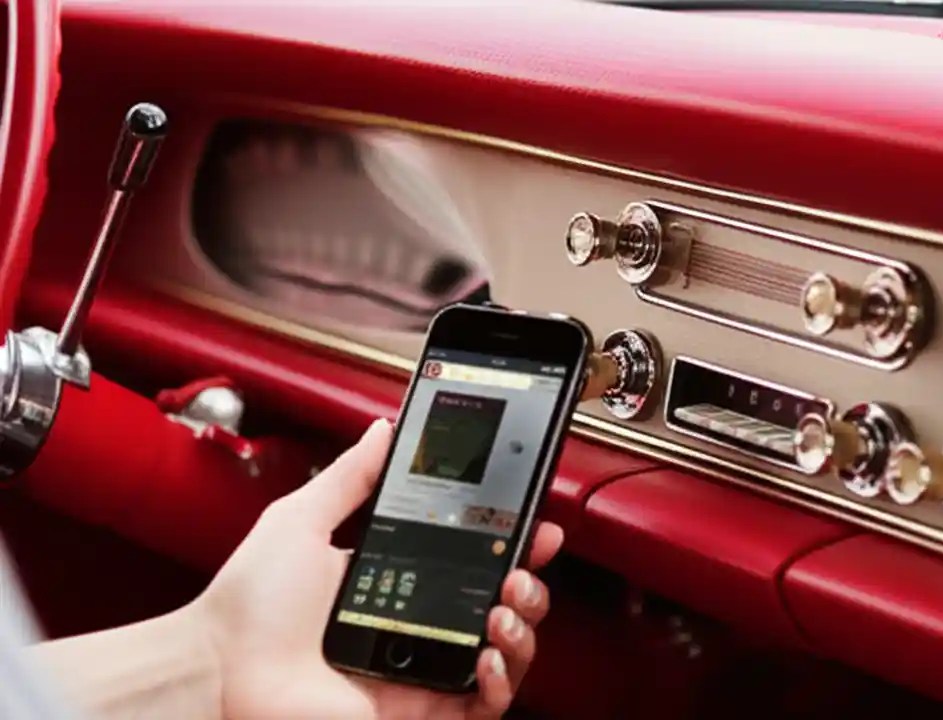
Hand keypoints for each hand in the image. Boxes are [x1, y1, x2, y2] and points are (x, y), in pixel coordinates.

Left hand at [192, 419, 563, 719]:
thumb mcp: (303, 519)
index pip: (475, 562)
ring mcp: (422, 671)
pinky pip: (483, 708)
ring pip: (507, 657)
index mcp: (400, 580)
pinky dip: (499, 684)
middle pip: (504, 607)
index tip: (535, 527)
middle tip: (521, 568)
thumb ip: (350, 476)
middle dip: (529, 585)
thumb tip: (385, 429)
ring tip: (503, 611)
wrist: (218, 668)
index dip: (513, 546)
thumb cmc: (248, 603)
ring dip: (522, 631)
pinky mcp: (421, 712)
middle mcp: (419, 625)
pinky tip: (486, 656)